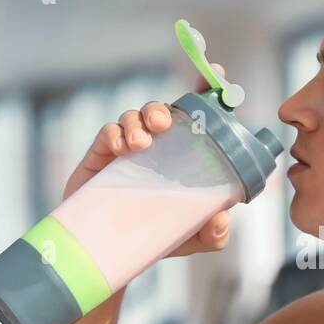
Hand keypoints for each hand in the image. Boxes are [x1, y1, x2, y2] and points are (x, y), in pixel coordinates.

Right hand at [60, 64, 230, 257]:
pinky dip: (115, 134)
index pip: (199, 116)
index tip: (216, 72)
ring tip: (141, 142)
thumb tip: (221, 217)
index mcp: (185, 154)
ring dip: (137, 121)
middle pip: (164, 110)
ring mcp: (130, 149)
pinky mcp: (102, 156)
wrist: (112, 251)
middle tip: (164, 124)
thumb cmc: (158, 236)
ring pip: (135, 116)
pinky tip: (121, 148)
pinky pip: (108, 132)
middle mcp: (160, 146)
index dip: (208, 90)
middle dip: (164, 109)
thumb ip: (214, 233)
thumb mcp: (195, 238)